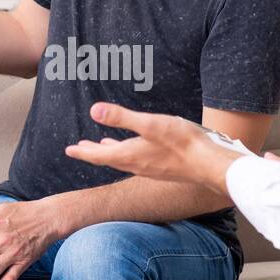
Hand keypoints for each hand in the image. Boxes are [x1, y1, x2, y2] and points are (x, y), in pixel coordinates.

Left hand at [64, 102, 243, 194]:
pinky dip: (127, 154)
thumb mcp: (150, 124)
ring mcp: (150, 168)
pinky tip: (134, 149)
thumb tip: (93, 110)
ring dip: (109, 153)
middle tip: (77, 149)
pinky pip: (137, 161)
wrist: (210, 164)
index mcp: (130, 155)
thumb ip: (122, 117)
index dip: (82, 152)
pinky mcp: (162, 167)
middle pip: (108, 159)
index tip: (68, 150)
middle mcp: (137, 165)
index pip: (99, 155)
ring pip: (123, 160)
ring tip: (101, 147)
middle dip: (92, 153)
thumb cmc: (183, 142)